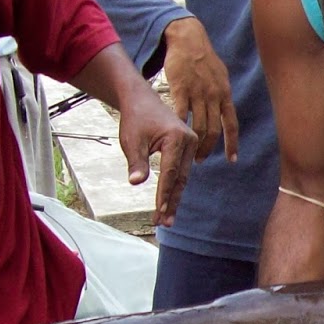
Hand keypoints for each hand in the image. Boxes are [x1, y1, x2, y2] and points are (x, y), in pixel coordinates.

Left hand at [117, 82, 201, 227]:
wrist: (141, 100)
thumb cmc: (135, 119)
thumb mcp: (131, 140)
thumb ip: (136, 162)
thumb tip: (135, 182)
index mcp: (176, 138)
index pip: (170, 172)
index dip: (164, 194)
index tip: (159, 212)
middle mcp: (189, 141)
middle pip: (180, 179)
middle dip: (171, 202)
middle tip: (164, 222)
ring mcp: (191, 144)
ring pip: (183, 178)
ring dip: (173, 198)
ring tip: (165, 218)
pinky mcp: (188, 148)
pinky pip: (182, 171)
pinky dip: (174, 187)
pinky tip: (168, 202)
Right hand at [162, 17, 238, 162]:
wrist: (187, 39)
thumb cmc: (203, 58)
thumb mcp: (220, 76)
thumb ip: (221, 94)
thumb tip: (225, 108)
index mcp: (224, 94)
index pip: (231, 124)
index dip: (232, 143)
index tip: (232, 159)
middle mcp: (214, 96)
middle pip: (213, 130)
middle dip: (208, 148)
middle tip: (200, 159)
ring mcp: (197, 93)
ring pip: (197, 126)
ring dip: (194, 143)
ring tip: (187, 153)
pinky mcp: (180, 89)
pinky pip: (180, 114)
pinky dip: (179, 128)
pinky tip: (175, 137)